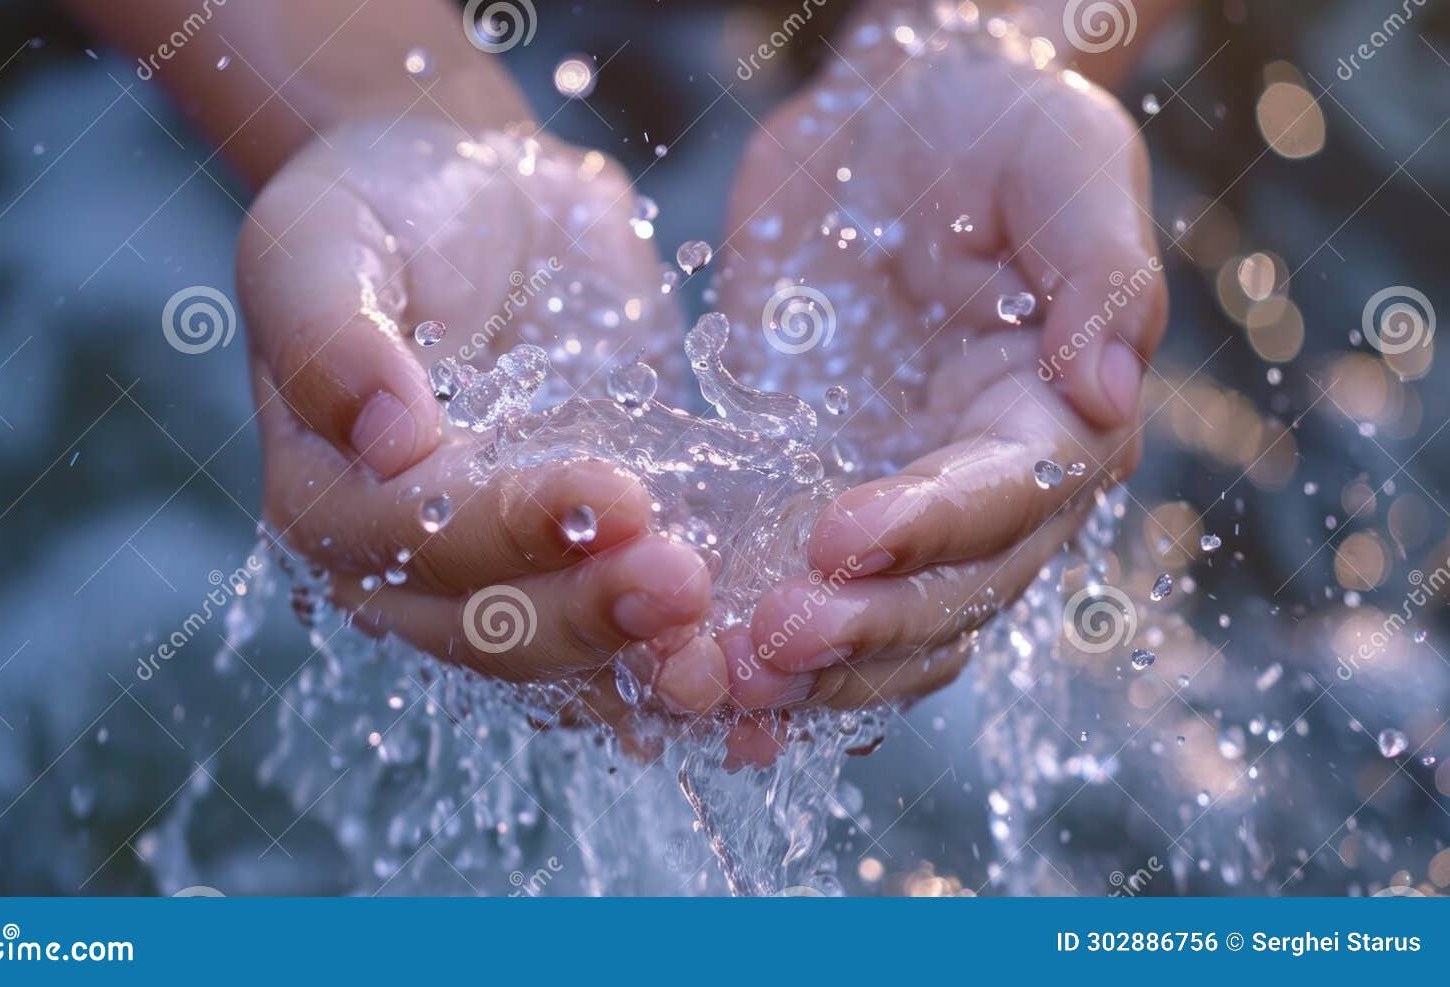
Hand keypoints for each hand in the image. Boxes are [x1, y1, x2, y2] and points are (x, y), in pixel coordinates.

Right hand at [239, 116, 729, 713]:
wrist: (474, 197)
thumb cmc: (382, 208)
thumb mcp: (324, 243)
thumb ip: (335, 335)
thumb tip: (387, 433)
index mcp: (324, 499)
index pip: (412, 543)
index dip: (510, 530)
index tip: (614, 496)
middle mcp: (401, 569)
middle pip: (489, 630)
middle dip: (588, 615)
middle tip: (684, 584)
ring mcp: (497, 579)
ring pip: (560, 660)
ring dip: (641, 666)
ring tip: (725, 652)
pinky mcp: (579, 567)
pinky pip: (622, 642)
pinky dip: (676, 663)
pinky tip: (743, 672)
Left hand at [715, 13, 1165, 714]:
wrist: (886, 125)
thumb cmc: (991, 126)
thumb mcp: (1063, 161)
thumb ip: (1100, 271)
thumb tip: (1107, 389)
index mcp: (1057, 422)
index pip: (1006, 502)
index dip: (930, 531)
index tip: (842, 537)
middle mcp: (986, 492)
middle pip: (944, 599)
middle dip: (860, 630)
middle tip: (769, 641)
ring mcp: (896, 509)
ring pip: (875, 631)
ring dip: (808, 674)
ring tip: (722, 686)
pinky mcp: (810, 504)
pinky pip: (793, 600)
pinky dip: (755, 653)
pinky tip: (693, 687)